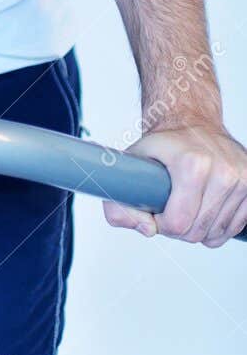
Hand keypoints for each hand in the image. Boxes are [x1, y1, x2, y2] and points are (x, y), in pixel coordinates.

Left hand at [104, 122, 246, 245]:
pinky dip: (217, 225)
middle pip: (198, 232)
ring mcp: (242, 179)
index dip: (161, 224)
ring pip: (217, 234)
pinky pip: (234, 228)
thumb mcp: (132, 163)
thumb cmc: (164, 143)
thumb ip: (120, 203)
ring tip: (188, 204)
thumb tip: (147, 230)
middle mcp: (223, 171)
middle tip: (170, 207)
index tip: (156, 210)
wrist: (192, 120)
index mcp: (193, 164)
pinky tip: (205, 206)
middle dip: (179, 228)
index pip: (178, 223)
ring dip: (199, 228)